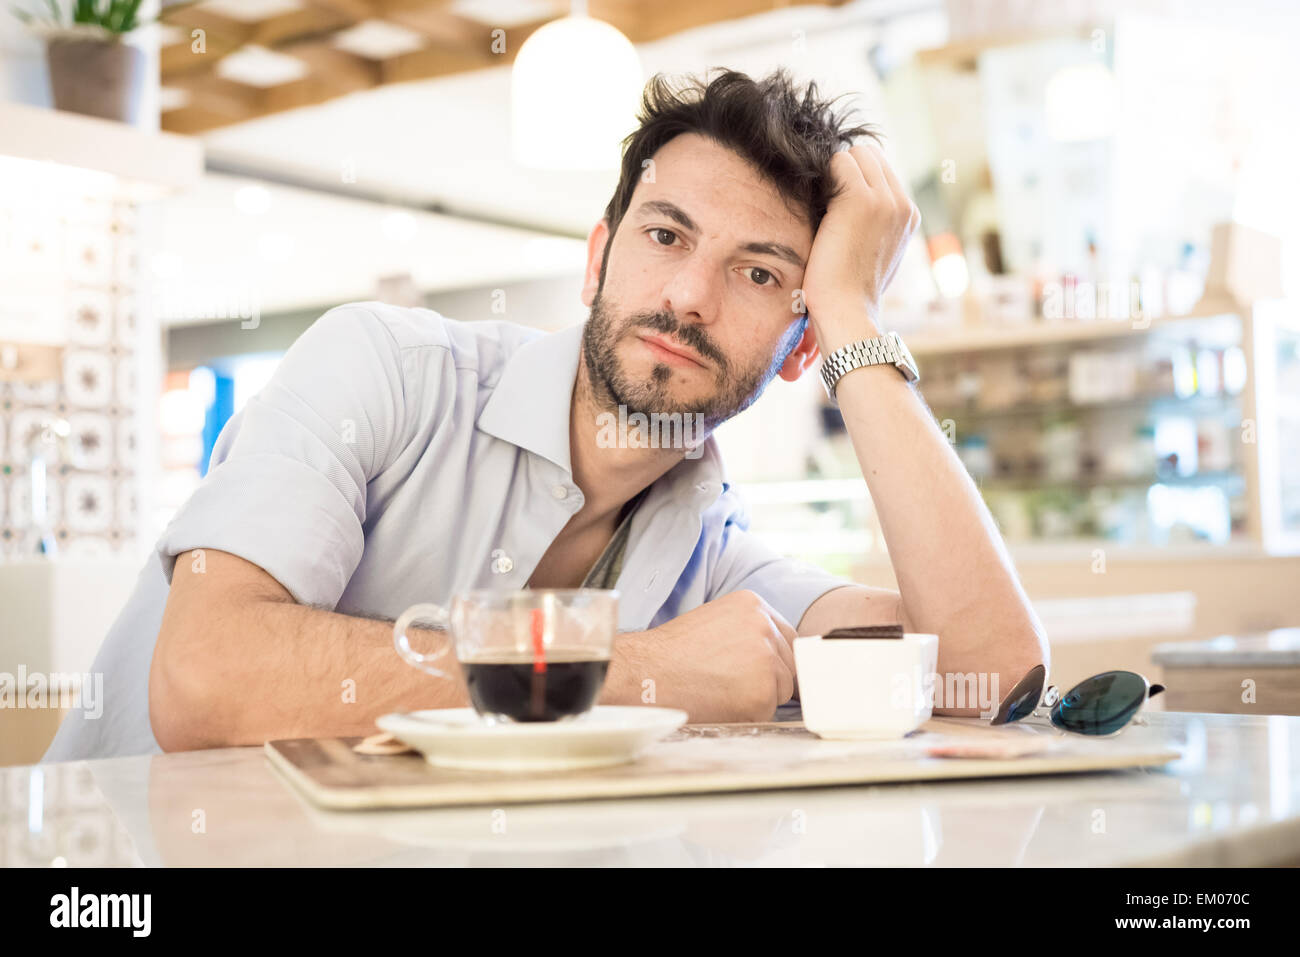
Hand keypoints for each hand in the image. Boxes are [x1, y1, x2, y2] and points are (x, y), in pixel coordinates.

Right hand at [602, 590, 796, 722]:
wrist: (646, 673)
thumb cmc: (671, 653)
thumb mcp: (715, 622)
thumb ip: (749, 632)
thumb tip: (776, 656)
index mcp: (754, 605)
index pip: (786, 638)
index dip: (771, 659)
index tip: (752, 670)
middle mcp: (765, 626)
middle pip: (789, 663)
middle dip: (768, 678)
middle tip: (729, 683)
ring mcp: (767, 658)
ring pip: (781, 689)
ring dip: (758, 697)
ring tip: (720, 690)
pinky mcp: (763, 691)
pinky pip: (768, 711)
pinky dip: (749, 715)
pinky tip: (721, 703)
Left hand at [800, 142, 919, 350]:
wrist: (847, 312)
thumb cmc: (849, 291)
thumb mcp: (872, 253)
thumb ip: (874, 225)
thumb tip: (850, 208)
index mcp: (909, 215)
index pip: (881, 168)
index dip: (855, 177)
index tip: (835, 200)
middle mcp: (902, 203)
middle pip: (870, 154)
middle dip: (846, 169)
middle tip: (825, 199)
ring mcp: (884, 199)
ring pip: (855, 154)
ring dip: (834, 172)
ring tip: (820, 205)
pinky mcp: (860, 200)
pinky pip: (838, 162)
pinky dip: (822, 176)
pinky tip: (814, 204)